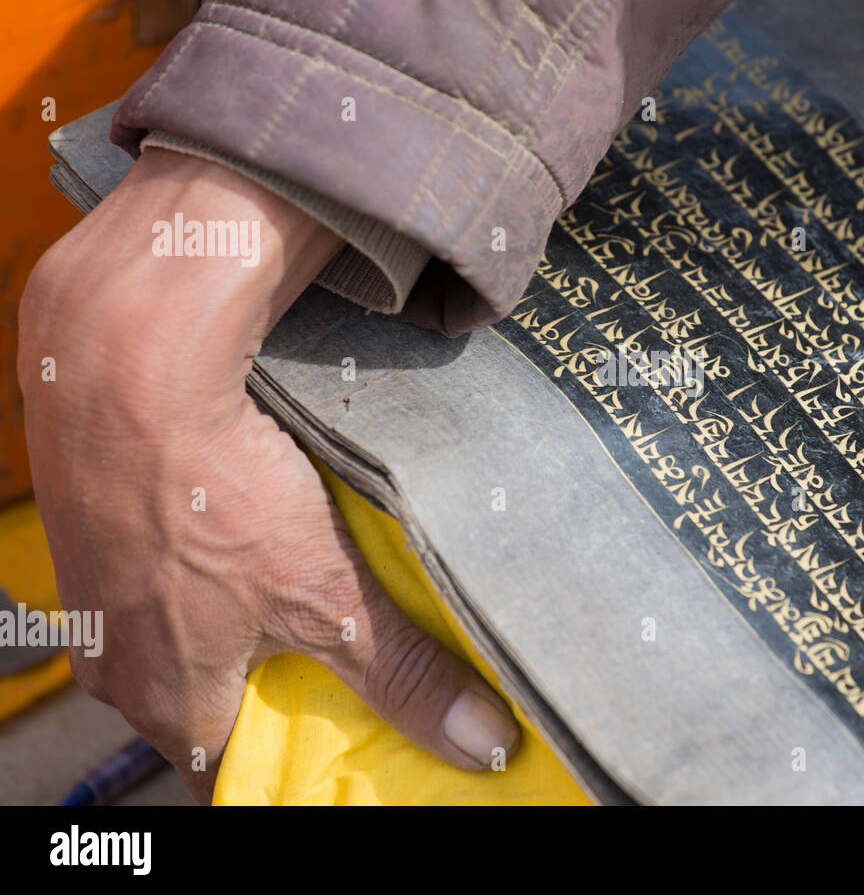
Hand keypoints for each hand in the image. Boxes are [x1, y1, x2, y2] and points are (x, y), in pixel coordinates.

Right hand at [18, 149, 518, 799]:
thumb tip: (480, 742)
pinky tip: (264, 533)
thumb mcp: (328, 599)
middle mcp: (117, 661)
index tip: (360, 746)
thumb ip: (402, 675)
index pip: (236, 774)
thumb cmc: (217, 497)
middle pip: (218, 704)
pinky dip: (226, 570)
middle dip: (290, 692)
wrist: (127, 369)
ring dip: (258, 624)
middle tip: (358, 665)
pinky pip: (176, 575)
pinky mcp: (105, 528)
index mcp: (165, 701)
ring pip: (197, 636)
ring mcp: (102, 593)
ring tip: (318, 589)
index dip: (301, 763)